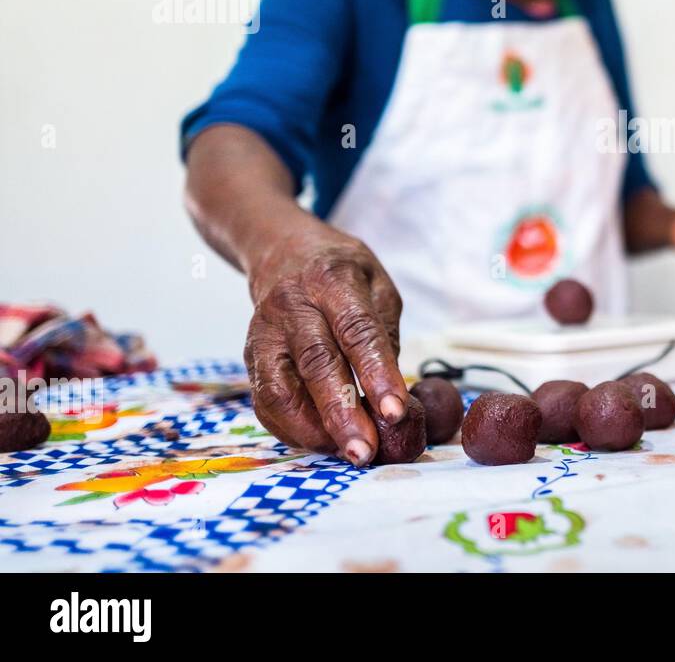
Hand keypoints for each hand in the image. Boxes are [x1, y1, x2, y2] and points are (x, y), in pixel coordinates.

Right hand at [243, 217, 406, 465]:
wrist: (281, 250)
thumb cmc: (340, 273)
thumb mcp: (376, 285)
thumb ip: (384, 335)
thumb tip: (394, 397)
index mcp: (333, 280)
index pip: (357, 331)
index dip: (376, 374)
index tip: (395, 412)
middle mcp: (292, 305)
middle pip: (317, 364)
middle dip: (342, 414)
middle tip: (365, 452)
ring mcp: (265, 331)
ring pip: (281, 388)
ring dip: (313, 429)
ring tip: (345, 452)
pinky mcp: (250, 355)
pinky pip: (265, 400)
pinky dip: (291, 428)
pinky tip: (320, 441)